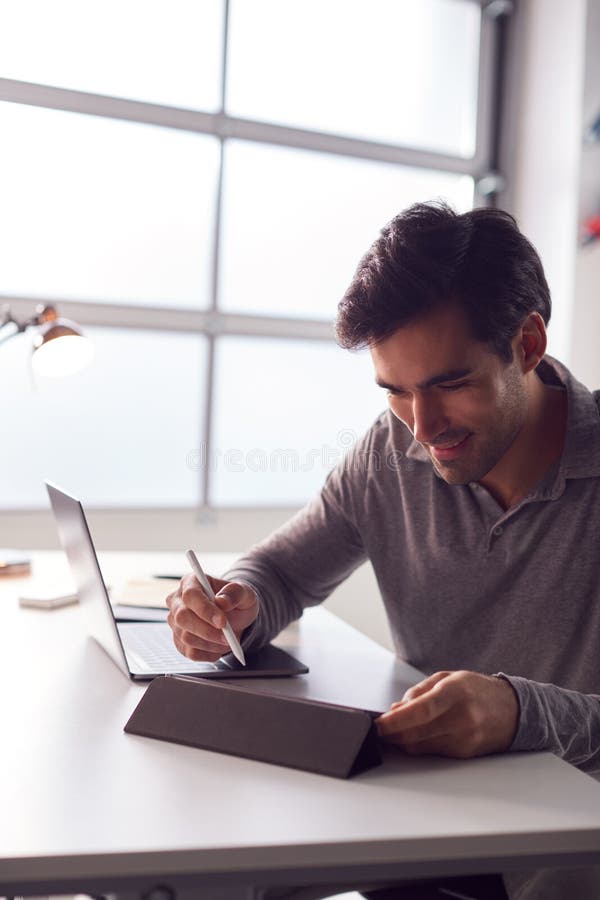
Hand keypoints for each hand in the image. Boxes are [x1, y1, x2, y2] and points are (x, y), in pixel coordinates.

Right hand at [166, 574, 258, 661]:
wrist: (235, 616)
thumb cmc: (236, 600)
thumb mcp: (244, 592)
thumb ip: (235, 593)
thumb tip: (221, 602)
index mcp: (191, 582)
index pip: (190, 595)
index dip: (205, 610)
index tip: (223, 622)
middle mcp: (177, 601)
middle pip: (182, 618)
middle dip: (207, 631)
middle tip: (228, 638)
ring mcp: (175, 622)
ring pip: (187, 638)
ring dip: (212, 643)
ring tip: (228, 640)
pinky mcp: (179, 641)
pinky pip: (191, 652)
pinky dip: (209, 653)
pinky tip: (219, 645)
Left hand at [375, 670, 518, 757]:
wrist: (512, 710)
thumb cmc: (476, 690)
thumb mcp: (447, 678)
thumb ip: (419, 693)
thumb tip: (395, 711)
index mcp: (456, 692)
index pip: (422, 710)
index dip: (396, 720)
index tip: (378, 724)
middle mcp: (462, 718)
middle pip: (417, 733)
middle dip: (392, 734)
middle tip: (378, 729)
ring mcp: (465, 738)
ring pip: (421, 746)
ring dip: (402, 741)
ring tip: (394, 731)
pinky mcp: (465, 753)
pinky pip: (432, 752)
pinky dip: (418, 745)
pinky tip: (414, 736)